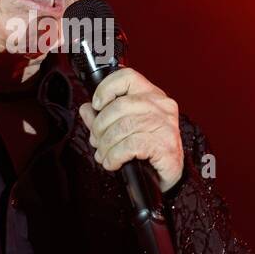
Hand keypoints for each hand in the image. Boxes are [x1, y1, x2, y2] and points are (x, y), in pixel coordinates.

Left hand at [78, 68, 184, 192]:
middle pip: (120, 106)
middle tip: (96, 140)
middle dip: (100, 126)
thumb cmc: (149, 150)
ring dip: (106, 145)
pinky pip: (130, 146)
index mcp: (152, 96)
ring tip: (103, 155)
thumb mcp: (125, 129)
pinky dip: (115, 156)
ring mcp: (165, 125)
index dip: (106, 88)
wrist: (169, 176)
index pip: (127, 77)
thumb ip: (104, 117)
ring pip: (122, 127)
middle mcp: (161, 106)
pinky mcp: (164, 145)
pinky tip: (113, 162)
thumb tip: (86, 109)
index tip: (96, 105)